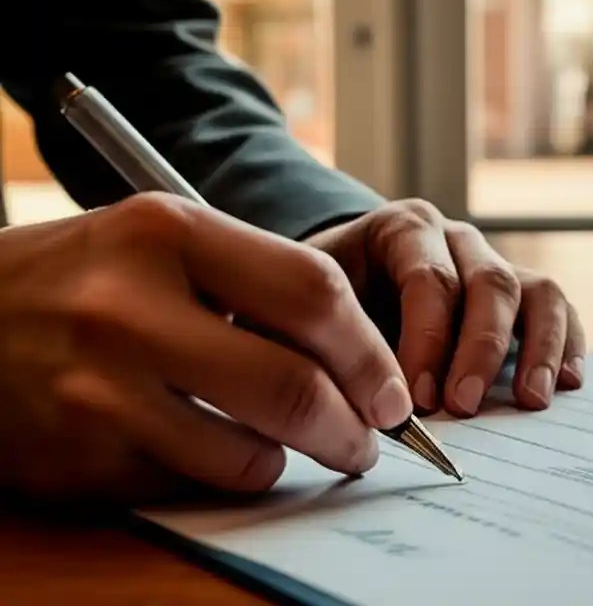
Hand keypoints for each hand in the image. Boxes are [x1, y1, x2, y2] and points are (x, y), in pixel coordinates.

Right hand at [0, 194, 417, 502]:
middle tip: (367, 442)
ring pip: (249, 455)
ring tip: (288, 446)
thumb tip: (363, 361)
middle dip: (352, 429)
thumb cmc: (82, 278)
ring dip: (288, 461)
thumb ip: (256, 283)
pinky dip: (221, 477)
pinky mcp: (75, 458)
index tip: (391, 389)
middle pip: (293, 387)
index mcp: (166, 232)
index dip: (369, 352)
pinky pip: (190, 486)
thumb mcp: (162, 243)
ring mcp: (96, 389)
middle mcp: (127, 308)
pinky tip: (211, 450)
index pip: (313, 293)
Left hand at [304, 199, 583, 417]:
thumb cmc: (327, 305)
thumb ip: (338, 346)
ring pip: (535, 292)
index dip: (427, 337)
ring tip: (532, 401)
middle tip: (464, 405)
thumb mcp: (315, 310)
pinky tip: (567, 383)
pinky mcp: (524, 296)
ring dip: (538, 348)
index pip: (429, 276)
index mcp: (403, 230)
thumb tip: (366, 410)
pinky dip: (567, 344)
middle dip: (480, 348)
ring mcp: (495, 264)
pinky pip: (558, 309)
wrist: (342, 283)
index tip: (417, 397)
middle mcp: (456, 240)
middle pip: (489, 283)